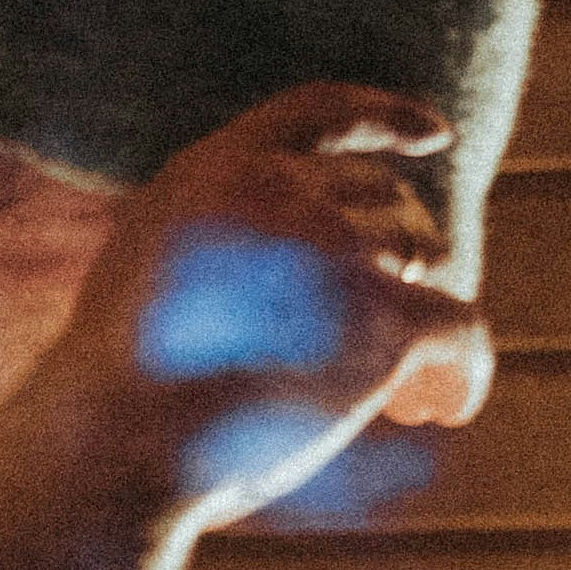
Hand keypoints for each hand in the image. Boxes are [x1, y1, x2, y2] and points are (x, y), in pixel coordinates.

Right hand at [74, 82, 494, 521]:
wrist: (109, 456)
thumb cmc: (116, 402)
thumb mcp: (150, 285)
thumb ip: (223, 249)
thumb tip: (327, 275)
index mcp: (207, 172)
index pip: (317, 113)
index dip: (384, 118)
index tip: (439, 136)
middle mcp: (275, 192)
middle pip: (387, 201)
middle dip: (406, 259)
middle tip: (400, 324)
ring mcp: (330, 249)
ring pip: (426, 261)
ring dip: (424, 320)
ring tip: (406, 396)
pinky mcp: (378, 320)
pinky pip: (458, 331)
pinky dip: (461, 373)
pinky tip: (443, 408)